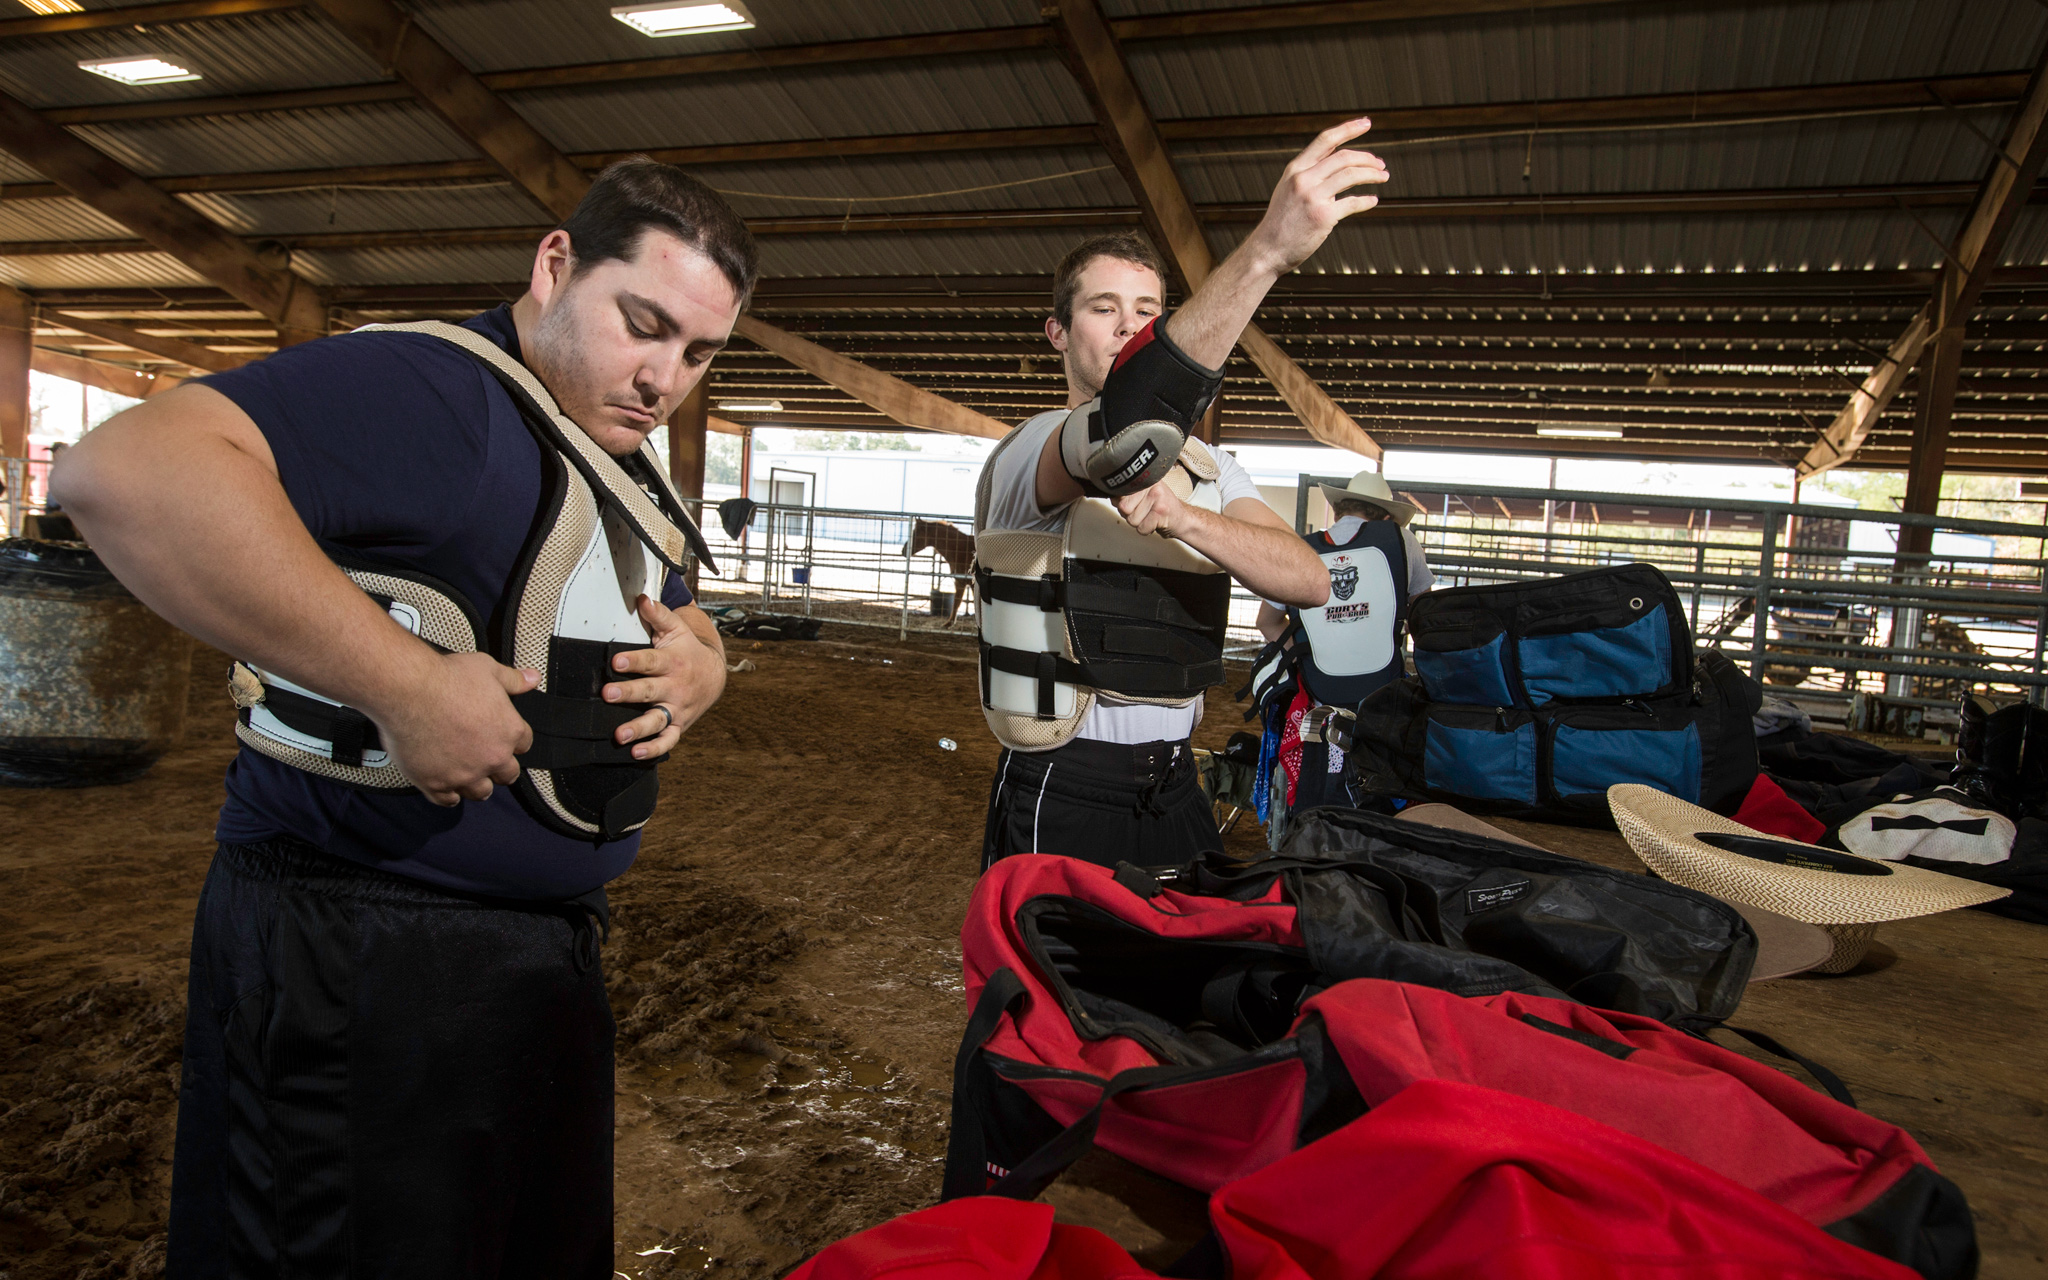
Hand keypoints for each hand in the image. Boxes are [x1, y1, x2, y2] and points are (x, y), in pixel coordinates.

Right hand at [370, 650, 537, 806]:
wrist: (410, 692)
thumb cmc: (448, 678)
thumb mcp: (488, 669)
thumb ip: (513, 679)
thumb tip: (533, 678)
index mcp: (509, 732)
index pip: (524, 744)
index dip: (514, 741)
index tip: (504, 738)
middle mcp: (491, 757)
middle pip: (507, 774)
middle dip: (500, 768)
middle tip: (489, 761)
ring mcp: (464, 774)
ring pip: (480, 792)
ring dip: (478, 785)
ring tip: (470, 777)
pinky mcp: (436, 783)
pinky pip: (448, 800)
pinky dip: (448, 796)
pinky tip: (446, 789)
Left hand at [603, 595, 726, 758]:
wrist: (714, 676)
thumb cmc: (687, 650)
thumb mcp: (676, 630)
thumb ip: (658, 616)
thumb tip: (640, 598)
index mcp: (672, 662)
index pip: (651, 661)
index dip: (634, 661)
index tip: (617, 661)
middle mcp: (674, 687)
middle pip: (650, 691)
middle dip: (629, 694)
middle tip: (608, 694)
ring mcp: (677, 708)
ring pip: (657, 720)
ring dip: (638, 728)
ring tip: (620, 735)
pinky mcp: (678, 725)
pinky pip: (667, 740)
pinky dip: (654, 749)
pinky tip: (636, 753)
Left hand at [1115, 481, 1193, 537]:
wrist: (1182, 519)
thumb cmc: (1160, 508)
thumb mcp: (1144, 495)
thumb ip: (1127, 494)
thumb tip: (1112, 496)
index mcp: (1145, 479)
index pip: (1120, 492)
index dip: (1122, 502)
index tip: (1133, 504)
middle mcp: (1152, 486)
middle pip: (1124, 508)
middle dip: (1130, 515)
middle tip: (1144, 512)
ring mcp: (1157, 498)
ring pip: (1132, 520)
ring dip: (1139, 524)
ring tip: (1150, 517)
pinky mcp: (1161, 512)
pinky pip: (1141, 529)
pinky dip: (1147, 530)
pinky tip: (1155, 523)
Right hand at [1243, 117, 1387, 276]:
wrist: (1268, 250)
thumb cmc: (1282, 221)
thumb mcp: (1289, 189)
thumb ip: (1310, 174)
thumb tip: (1339, 161)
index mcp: (1295, 169)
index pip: (1326, 140)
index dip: (1349, 128)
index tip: (1367, 123)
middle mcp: (1303, 179)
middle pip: (1344, 157)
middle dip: (1367, 158)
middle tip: (1381, 164)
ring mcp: (1313, 197)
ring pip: (1351, 174)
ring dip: (1372, 174)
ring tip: (1383, 177)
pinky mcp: (1323, 217)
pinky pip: (1352, 202)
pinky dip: (1366, 200)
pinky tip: (1373, 200)